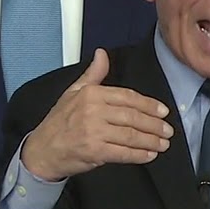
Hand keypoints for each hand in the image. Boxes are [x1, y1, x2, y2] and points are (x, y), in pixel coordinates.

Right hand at [21, 48, 172, 181]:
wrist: (42, 150)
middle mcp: (93, 111)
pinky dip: (139, 155)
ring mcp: (94, 131)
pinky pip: (123, 153)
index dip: (149, 105)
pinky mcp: (94, 151)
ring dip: (151, 141)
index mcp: (91, 94)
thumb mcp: (73, 92)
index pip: (128, 97)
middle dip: (154, 125)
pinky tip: (149, 155)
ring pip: (131, 135)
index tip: (163, 112)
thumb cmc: (59, 122)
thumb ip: (93, 74)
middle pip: (133, 116)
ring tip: (163, 144)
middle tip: (167, 131)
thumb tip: (102, 53)